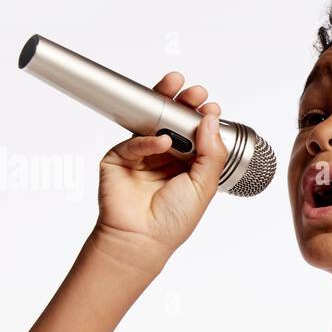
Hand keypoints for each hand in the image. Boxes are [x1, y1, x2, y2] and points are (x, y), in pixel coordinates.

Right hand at [91, 71, 227, 271]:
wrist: (142, 239)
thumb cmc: (173, 220)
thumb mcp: (204, 185)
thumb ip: (211, 153)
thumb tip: (211, 119)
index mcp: (187, 163)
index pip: (195, 133)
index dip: (203, 119)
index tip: (212, 107)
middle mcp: (165, 156)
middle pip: (173, 122)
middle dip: (185, 104)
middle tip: (196, 92)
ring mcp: (141, 155)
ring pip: (152, 123)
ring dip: (165, 107)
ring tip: (179, 92)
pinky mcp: (119, 158)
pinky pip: (134, 142)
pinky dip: (148, 140)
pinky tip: (162, 142)